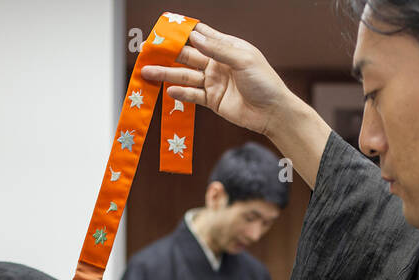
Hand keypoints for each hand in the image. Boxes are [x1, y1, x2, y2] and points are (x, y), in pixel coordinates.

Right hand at [141, 24, 294, 138]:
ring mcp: (213, 82)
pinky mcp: (213, 101)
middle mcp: (217, 63)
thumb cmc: (264, 82)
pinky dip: (180, 94)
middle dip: (167, 52)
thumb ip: (218, 48)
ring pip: (185, 76)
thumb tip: (196, 35)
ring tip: (147, 72)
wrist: (273, 113)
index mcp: (226, 47)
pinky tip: (168, 91)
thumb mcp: (243, 60)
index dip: (182, 30)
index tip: (163, 28)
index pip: (201, 34)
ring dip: (166, 74)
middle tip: (146, 50)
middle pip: (187, 55)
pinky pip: (193, 95)